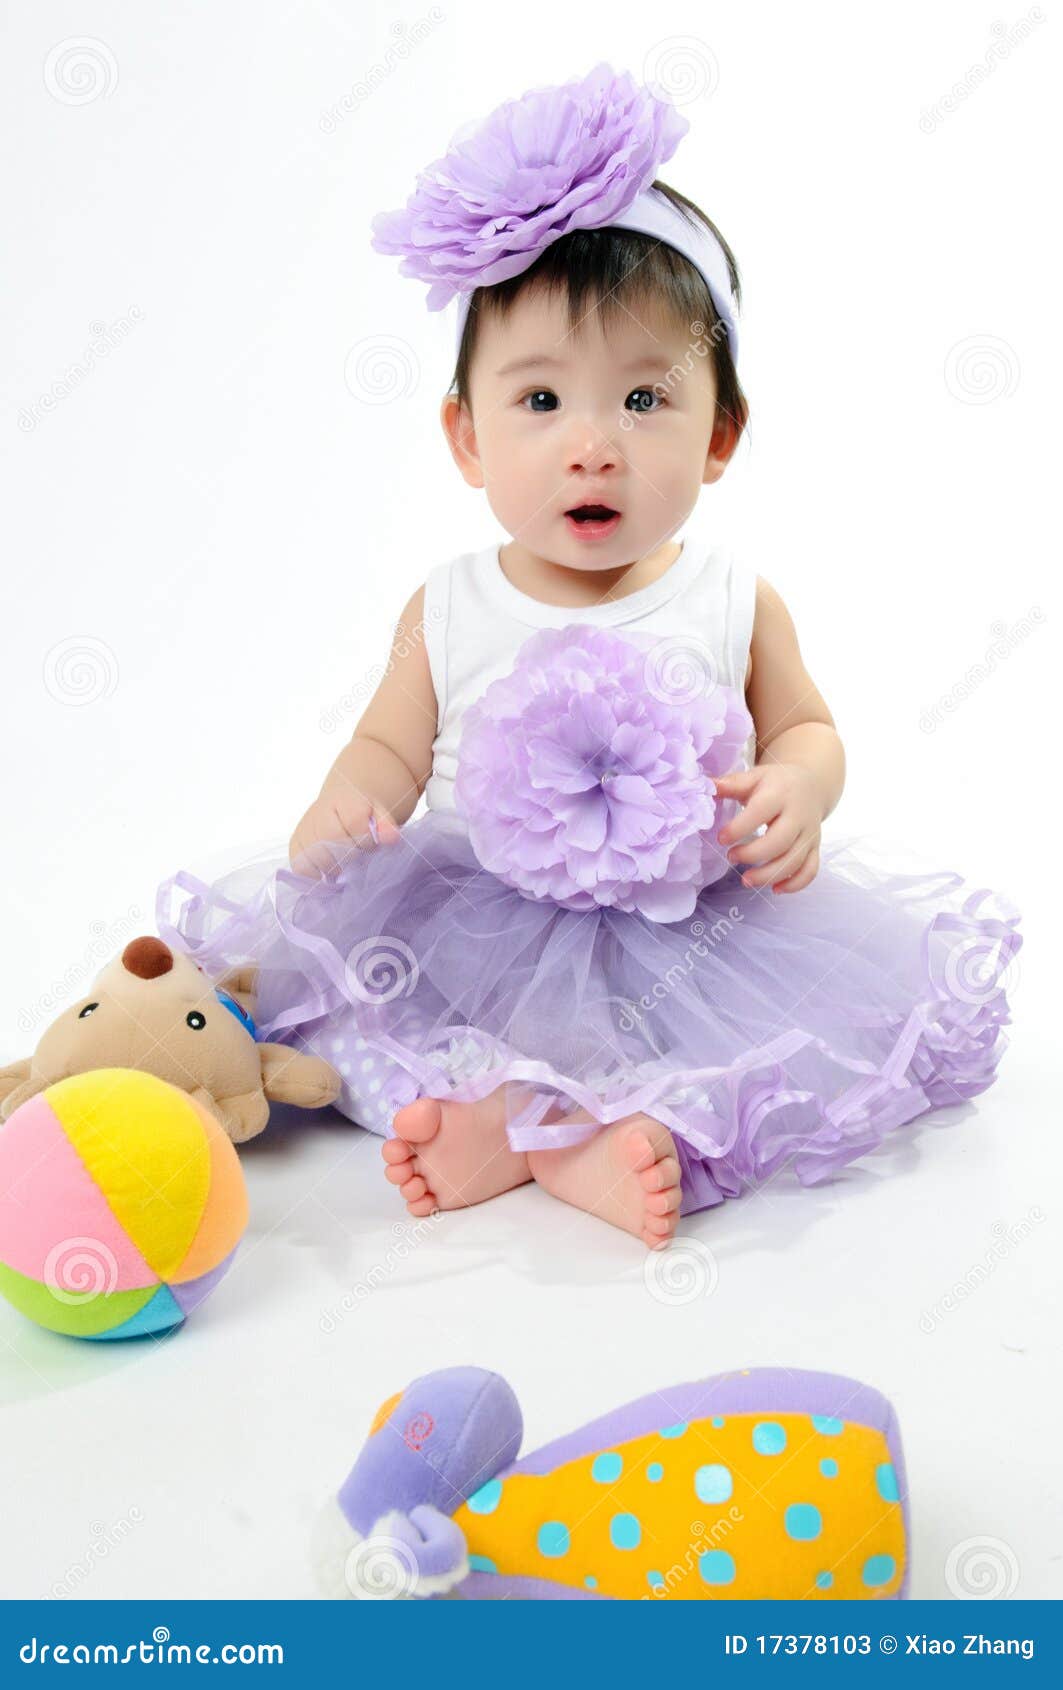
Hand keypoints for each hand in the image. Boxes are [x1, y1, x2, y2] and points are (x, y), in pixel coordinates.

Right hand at [288, 789, 399, 878]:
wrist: (342, 807)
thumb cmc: (364, 815)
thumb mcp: (381, 814)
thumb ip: (387, 825)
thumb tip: (391, 837)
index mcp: (343, 800)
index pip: (353, 825)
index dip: (366, 841)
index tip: (372, 844)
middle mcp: (318, 813)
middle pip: (333, 844)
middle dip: (351, 856)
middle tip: (359, 857)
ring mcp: (304, 829)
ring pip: (318, 859)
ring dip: (336, 867)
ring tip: (347, 862)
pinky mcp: (295, 845)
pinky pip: (302, 868)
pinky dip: (317, 876)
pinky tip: (330, 873)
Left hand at [714, 763, 822, 893]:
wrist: (811, 785)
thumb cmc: (776, 783)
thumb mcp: (754, 777)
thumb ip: (731, 784)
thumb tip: (705, 786)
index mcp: (780, 794)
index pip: (761, 811)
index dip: (739, 828)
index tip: (721, 838)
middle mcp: (799, 815)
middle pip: (780, 841)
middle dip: (752, 855)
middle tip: (731, 857)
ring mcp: (810, 833)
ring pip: (794, 860)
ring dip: (768, 875)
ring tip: (745, 880)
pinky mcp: (815, 847)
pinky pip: (810, 870)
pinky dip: (794, 884)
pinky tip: (775, 889)